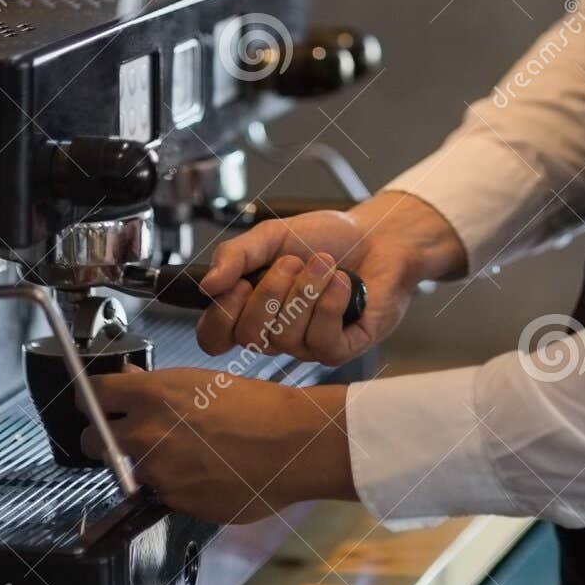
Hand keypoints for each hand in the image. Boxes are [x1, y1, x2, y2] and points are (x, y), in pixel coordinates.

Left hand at [79, 365, 353, 522]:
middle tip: (121, 436)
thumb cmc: (257, 406)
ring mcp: (157, 472)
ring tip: (183, 455)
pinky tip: (202, 474)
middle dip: (100, 439)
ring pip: (128, 470)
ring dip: (143, 464)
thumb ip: (158, 388)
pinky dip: (172, 486)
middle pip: (91, 440)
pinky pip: (159, 493)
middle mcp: (145, 433)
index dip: (90, 400)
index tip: (92, 404)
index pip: (92, 396)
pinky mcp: (173, 502)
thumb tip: (132, 383)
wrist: (290, 444)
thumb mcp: (203, 381)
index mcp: (152, 395)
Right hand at [195, 190, 466, 365]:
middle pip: (249, 337)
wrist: (376, 236)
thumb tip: (208, 285)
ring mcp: (305, 346)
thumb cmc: (325, 238)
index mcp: (250, 309)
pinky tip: (342, 281)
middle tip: (293, 260)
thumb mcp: (272, 235)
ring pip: (287, 337)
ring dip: (307, 289)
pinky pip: (321, 340)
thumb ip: (236, 255)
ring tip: (326, 262)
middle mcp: (274, 334)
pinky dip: (330, 303)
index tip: (241, 283)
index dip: (221, 317)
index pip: (213, 337)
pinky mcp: (339, 349)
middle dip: (272, 291)